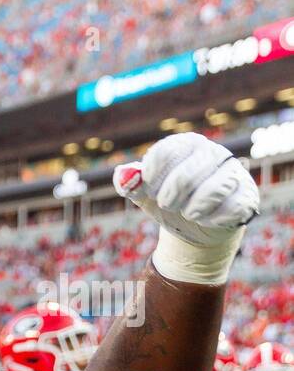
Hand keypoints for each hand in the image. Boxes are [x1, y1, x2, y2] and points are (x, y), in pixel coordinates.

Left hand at [114, 132, 258, 284]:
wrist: (197, 225)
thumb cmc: (171, 201)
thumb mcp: (146, 194)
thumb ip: (130, 184)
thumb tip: (122, 175)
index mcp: (187, 145)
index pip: (165, 152)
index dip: (151, 178)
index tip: (150, 191)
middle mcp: (213, 153)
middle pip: (185, 176)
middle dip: (169, 198)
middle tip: (166, 205)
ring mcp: (233, 173)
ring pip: (212, 190)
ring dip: (191, 209)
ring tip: (187, 213)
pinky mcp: (247, 195)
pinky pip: (231, 208)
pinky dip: (212, 219)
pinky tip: (206, 219)